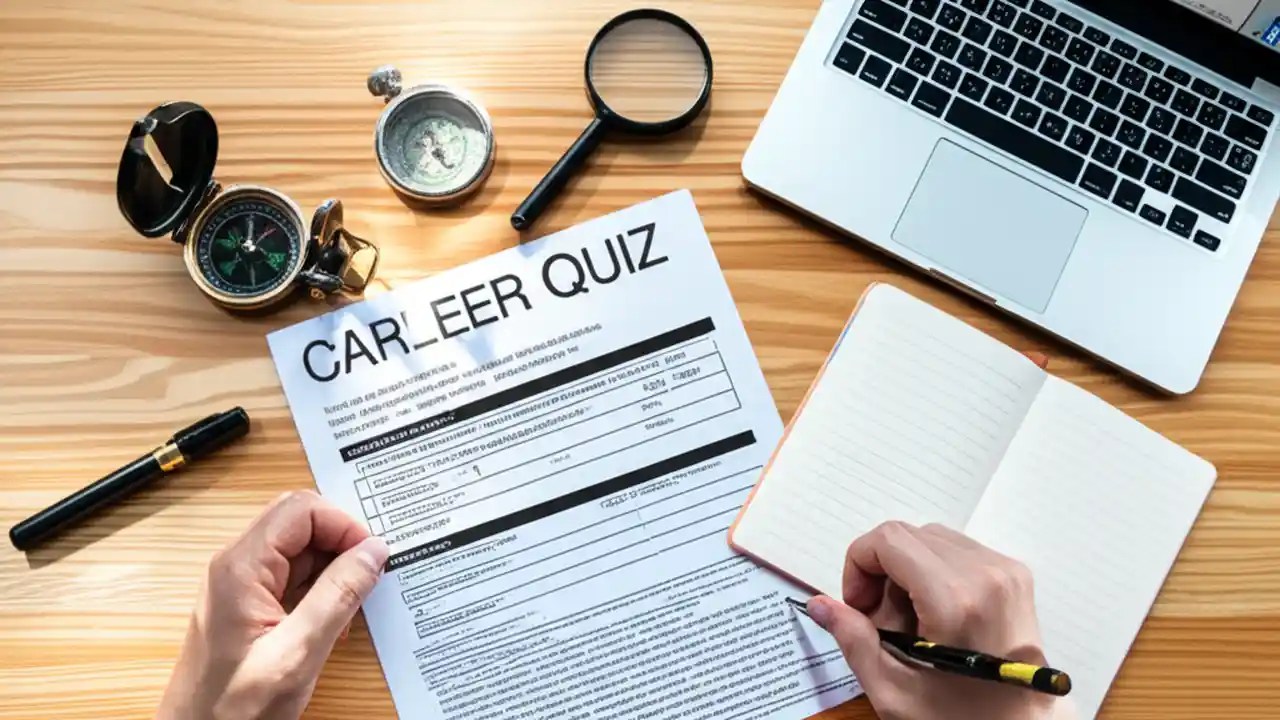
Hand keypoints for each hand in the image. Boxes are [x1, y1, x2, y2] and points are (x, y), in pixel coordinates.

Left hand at [157, 490, 388, 719]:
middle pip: (299, 522)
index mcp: (239, 568)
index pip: (300, 510)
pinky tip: (334, 620)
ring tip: (352, 606)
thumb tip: (373, 551)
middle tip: (369, 577)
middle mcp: (236, 565)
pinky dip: (321, 588)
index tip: (372, 557)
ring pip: (299, 547)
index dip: (343, 525)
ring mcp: (240, 583)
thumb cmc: (235, 710)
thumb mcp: (296, 654)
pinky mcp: (248, 603)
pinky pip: (292, 575)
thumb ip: (337, 597)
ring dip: (334, 567)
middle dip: (341, 542)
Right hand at [806, 522, 1073, 719]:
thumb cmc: (960, 715)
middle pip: (907, 535)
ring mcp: (1005, 568)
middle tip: (882, 620)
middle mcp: (985, 572)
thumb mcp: (895, 691)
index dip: (859, 564)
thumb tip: (818, 604)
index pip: (889, 539)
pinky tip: (936, 612)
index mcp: (955, 599)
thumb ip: (853, 640)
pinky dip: (935, 571)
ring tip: (911, 619)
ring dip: (908, 569)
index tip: (859, 607)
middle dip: (881, 570)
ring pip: (931, 539)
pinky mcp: (1015, 572)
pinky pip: (957, 549)